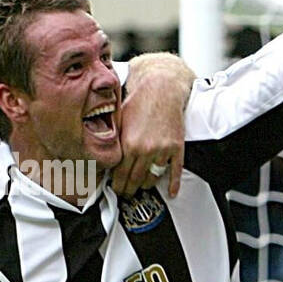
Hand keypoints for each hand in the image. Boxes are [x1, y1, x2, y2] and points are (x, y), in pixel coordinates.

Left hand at [111, 55, 189, 196]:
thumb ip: (114, 140)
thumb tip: (105, 157)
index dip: (117, 185)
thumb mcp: (119, 120)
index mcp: (129, 144)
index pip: (120, 174)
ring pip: (153, 178)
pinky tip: (172, 192)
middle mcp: (145, 149)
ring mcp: (162, 150)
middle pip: (135, 180)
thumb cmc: (140, 100)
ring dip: (146, 186)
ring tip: (142, 187)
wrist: (163, 88)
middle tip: (126, 194)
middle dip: (129, 190)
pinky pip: (175, 171)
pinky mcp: (177, 148)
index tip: (116, 189)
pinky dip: (174, 184)